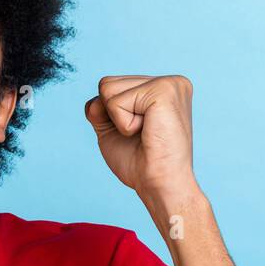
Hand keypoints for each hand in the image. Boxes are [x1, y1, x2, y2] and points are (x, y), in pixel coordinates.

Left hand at [84, 75, 196, 197]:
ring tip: (145, 132)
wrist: (159, 183)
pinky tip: (147, 132)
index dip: (111, 114)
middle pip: (107, 83)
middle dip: (113, 115)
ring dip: (118, 119)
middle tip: (141, 134)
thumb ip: (100, 109)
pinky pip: (116, 102)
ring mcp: (169, 83)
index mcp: (162, 88)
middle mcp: (170, 82)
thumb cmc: (140, 163)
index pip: (112, 85)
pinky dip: (123, 124)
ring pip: (108, 88)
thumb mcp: (112, 131)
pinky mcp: (164, 90)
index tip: (138, 133)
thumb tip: (94, 101)